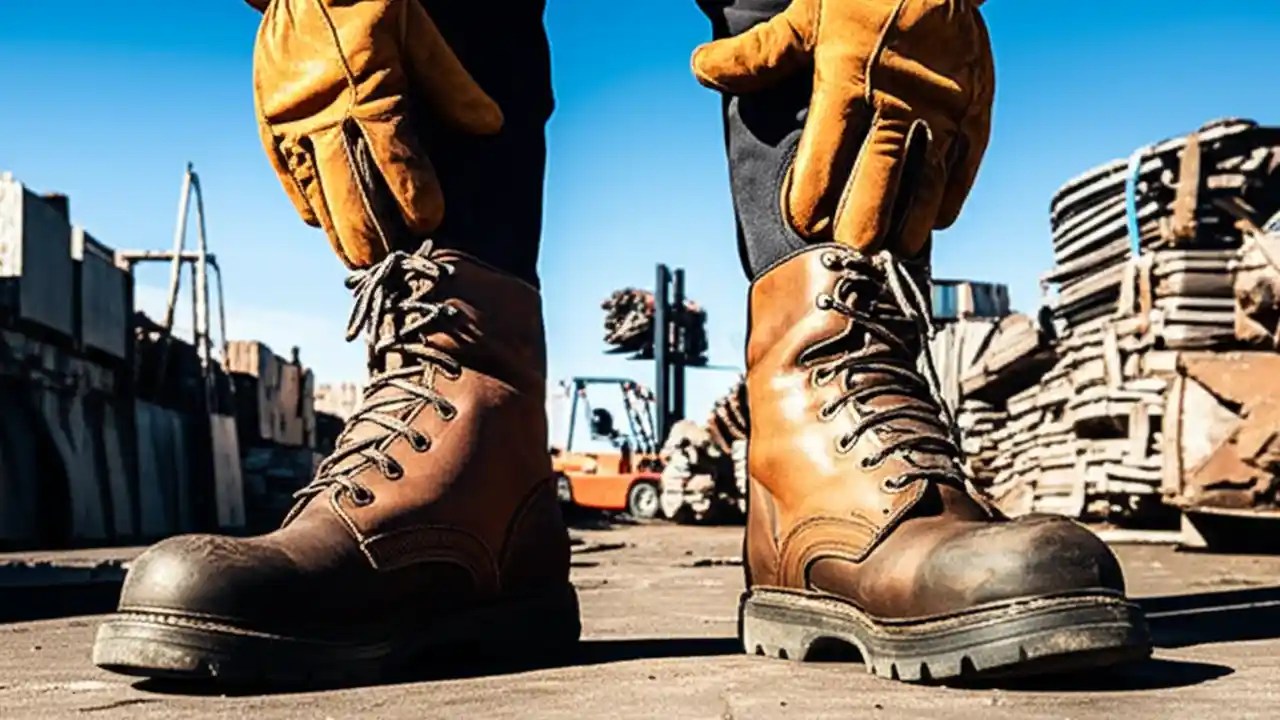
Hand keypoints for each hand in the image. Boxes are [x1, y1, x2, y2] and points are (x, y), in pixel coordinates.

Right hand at [249, 0, 501, 267]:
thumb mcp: (418, 29)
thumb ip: (452, 83)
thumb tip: (490, 126)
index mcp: (366, 84)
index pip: (394, 152)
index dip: (412, 191)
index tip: (430, 222)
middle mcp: (322, 107)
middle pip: (346, 184)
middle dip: (367, 230)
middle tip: (385, 264)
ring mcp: (290, 113)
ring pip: (313, 185)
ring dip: (336, 226)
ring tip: (357, 260)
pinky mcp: (269, 113)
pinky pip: (284, 168)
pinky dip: (303, 197)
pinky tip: (320, 222)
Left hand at [692, 0, 992, 256]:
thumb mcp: (806, 14)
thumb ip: (758, 55)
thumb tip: (703, 69)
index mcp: (849, 83)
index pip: (826, 159)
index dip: (812, 198)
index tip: (801, 224)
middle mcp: (899, 102)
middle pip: (879, 181)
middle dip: (862, 224)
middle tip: (848, 255)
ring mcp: (941, 108)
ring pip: (926, 181)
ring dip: (909, 222)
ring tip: (893, 253)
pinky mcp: (974, 107)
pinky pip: (965, 162)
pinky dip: (951, 195)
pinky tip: (935, 221)